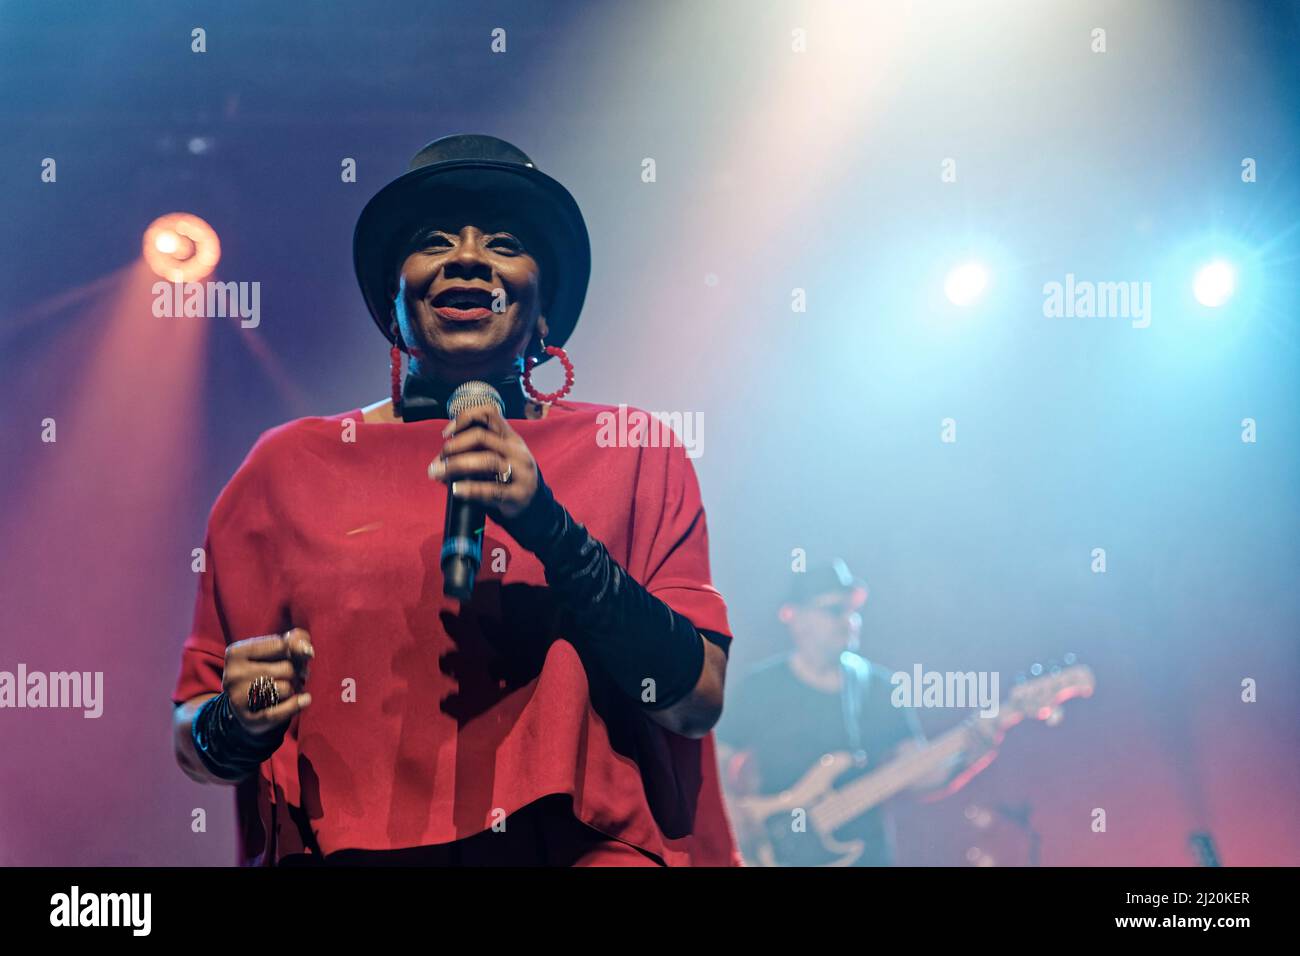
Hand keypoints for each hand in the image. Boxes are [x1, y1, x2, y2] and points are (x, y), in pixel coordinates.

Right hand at [223, 628, 313, 735]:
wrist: (244, 702)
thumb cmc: (264, 668)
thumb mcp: (274, 650)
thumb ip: (293, 640)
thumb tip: (306, 649)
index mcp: (236, 653)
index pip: (280, 645)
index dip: (296, 651)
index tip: (299, 655)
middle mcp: (233, 675)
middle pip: (287, 669)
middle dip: (299, 671)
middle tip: (298, 674)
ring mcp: (238, 698)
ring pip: (286, 689)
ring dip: (296, 687)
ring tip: (292, 686)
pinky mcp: (247, 719)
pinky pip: (279, 713)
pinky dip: (296, 705)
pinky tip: (305, 700)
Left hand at [428, 404, 539, 519]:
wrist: (534, 503)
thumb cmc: (508, 477)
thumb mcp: (499, 457)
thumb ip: (474, 452)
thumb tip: (438, 460)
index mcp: (510, 437)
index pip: (489, 414)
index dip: (465, 418)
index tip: (447, 433)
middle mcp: (517, 450)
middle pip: (482, 436)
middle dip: (455, 446)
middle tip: (441, 458)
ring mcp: (520, 472)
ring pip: (487, 460)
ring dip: (457, 465)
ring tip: (440, 473)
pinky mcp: (518, 494)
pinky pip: (492, 489)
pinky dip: (471, 489)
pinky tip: (456, 490)